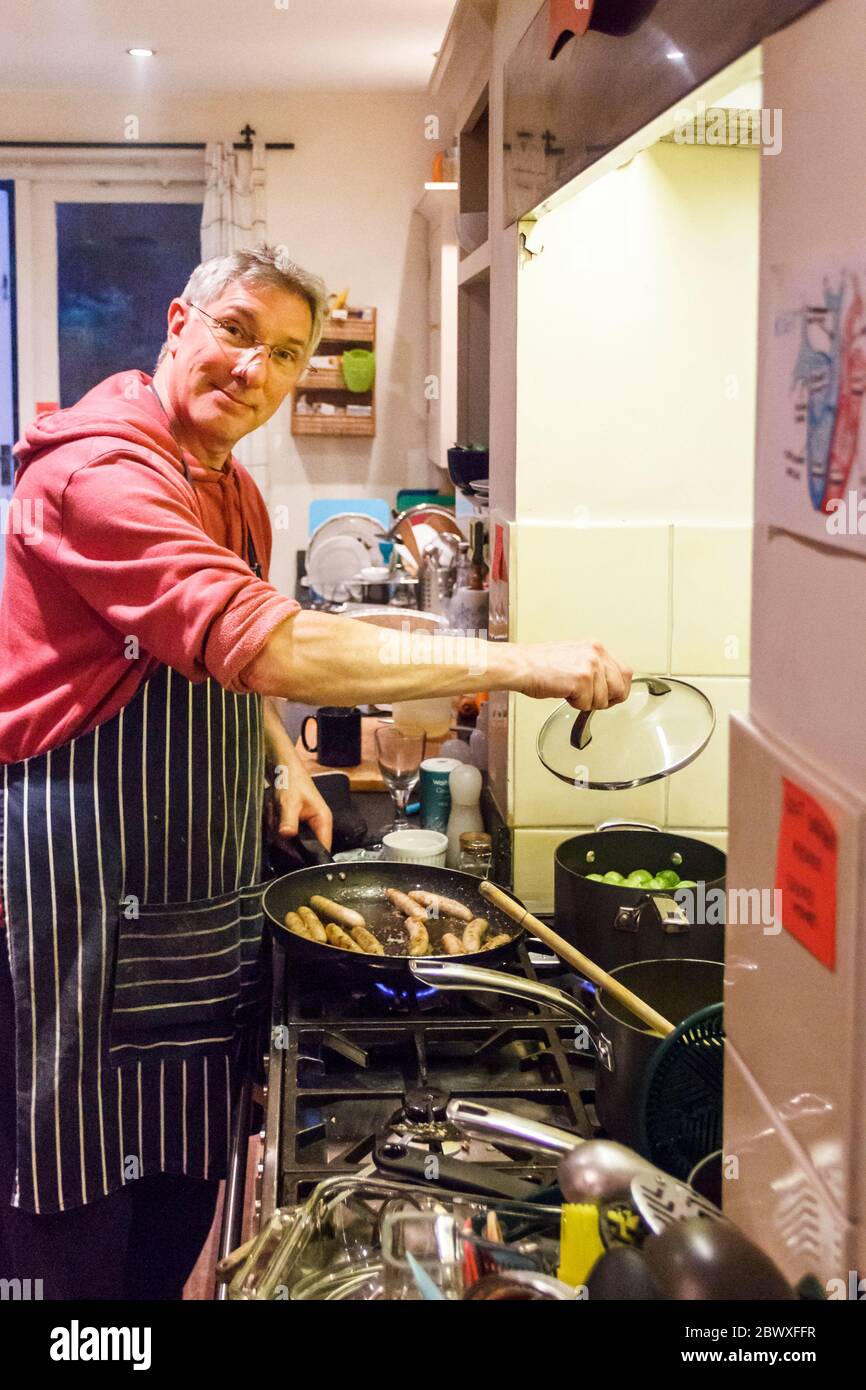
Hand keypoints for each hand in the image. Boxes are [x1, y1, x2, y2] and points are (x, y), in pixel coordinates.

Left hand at [269, 767, 332, 850]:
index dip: (311, 858)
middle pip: (303, 848)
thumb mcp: (289, 802)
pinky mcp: (294, 824)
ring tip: (274, 813)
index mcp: (323, 821)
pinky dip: (274, 827)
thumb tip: (286, 836)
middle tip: (277, 824)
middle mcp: (317, 826)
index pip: (323, 849)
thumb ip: (289, 820)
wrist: (282, 768)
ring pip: (290, 842)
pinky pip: (283, 835)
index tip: (294, 860)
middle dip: (286, 840)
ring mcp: (305, 826)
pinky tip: (272, 815)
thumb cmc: (291, 781)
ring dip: (277, 831)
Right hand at [515, 640, 632, 710]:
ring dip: (587, 702)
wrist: (520, 666)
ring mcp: (590, 666)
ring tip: (570, 692)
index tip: (610, 696)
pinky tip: (564, 693)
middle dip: (608, 699)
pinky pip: (588, 704)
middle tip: (591, 700)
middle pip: (620, 687)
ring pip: (604, 699)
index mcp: (595, 647)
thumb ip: (593, 668)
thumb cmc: (539, 664)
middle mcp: (596, 654)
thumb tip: (606, 686)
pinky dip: (575, 704)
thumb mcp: (574, 658)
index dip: (618, 688)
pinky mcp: (581, 679)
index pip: (625, 672)